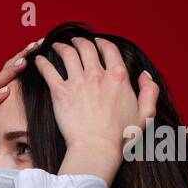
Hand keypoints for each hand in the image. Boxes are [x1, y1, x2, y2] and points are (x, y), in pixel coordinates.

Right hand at [0, 38, 43, 168]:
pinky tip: (5, 91)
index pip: (17, 70)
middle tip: (34, 46)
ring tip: (22, 64)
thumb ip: (37, 109)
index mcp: (5, 94)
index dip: (28, 56)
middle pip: (6, 71)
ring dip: (8, 73)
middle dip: (20, 57)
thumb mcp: (26, 123)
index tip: (42, 44)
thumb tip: (62, 100)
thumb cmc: (6, 141)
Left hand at [33, 37, 158, 177]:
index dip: (103, 43)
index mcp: (119, 77)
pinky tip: (38, 60)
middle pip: (87, 48)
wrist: (97, 147)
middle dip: (80, 41)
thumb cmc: (121, 135)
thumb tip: (145, 75)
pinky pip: (48, 71)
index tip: (98, 42)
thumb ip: (149, 91)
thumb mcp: (145, 113)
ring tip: (56, 45)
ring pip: (68, 55)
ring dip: (61, 47)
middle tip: (75, 41)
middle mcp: (98, 75)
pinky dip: (42, 63)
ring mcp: (78, 82)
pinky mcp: (60, 92)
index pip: (110, 51)